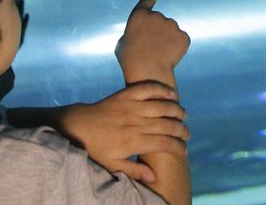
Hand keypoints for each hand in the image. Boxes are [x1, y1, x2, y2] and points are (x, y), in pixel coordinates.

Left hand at [58, 82, 188, 183]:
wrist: (78, 125)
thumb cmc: (95, 147)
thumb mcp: (112, 164)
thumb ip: (133, 171)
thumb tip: (154, 177)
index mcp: (133, 142)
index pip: (164, 144)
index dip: (178, 148)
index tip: (183, 151)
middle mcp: (135, 123)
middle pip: (168, 125)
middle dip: (182, 131)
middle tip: (187, 135)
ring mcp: (131, 106)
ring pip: (163, 106)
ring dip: (177, 110)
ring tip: (183, 116)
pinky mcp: (126, 94)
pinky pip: (149, 88)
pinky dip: (162, 90)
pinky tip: (172, 95)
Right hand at [116, 0, 189, 84]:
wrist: (148, 72)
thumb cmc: (131, 60)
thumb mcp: (123, 44)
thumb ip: (133, 34)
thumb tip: (141, 36)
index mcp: (139, 15)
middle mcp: (157, 16)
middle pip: (159, 24)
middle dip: (156, 34)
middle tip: (149, 50)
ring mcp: (172, 25)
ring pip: (171, 33)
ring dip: (166, 42)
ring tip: (158, 55)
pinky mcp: (183, 36)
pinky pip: (180, 41)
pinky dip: (177, 49)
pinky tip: (169, 57)